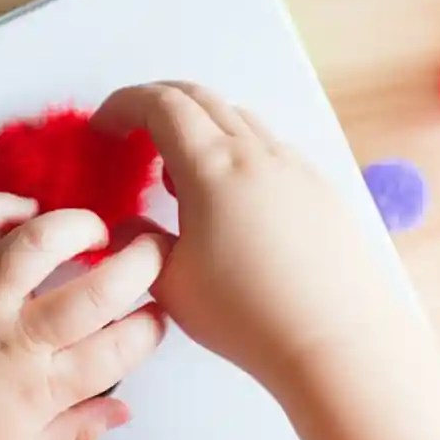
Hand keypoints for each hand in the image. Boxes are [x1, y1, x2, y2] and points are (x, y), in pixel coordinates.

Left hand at [0, 194, 169, 439]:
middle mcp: (10, 342)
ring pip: (35, 243)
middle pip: (96, 292)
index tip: (158, 311)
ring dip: (75, 224)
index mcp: (37, 392)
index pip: (120, 351)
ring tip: (88, 227)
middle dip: (140, 262)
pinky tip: (21, 210)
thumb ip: (73, 436)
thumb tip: (126, 411)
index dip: (153, 324)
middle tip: (150, 247)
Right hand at [93, 83, 409, 385]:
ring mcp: (294, 167)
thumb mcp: (170, 284)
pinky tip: (227, 200)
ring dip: (198, 127)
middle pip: (200, 98)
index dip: (124, 105)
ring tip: (177, 174)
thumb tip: (125, 227)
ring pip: (237, 119)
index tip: (103, 126)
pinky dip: (234, 151)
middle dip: (157, 104)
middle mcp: (256, 153)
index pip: (160, 105)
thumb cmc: (247, 315)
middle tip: (131, 131)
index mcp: (212, 166)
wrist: (336, 341)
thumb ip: (137, 244)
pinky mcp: (318, 189)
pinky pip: (268, 148)